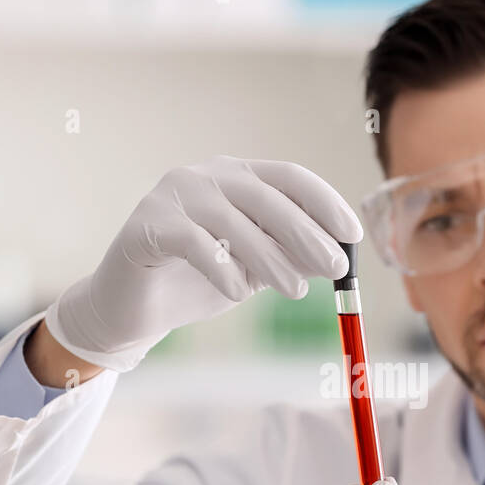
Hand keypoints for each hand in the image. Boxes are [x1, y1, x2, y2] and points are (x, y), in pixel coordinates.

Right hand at [45, 155, 361, 370]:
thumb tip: (336, 258)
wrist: (133, 308)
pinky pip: (194, 242)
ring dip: (271, 259)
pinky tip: (237, 293)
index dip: (325, 203)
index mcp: (236, 177)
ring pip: (233, 222)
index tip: (352, 235)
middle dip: (306, 233)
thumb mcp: (254, 271)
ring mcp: (172, 195)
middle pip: (266, 197)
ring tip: (295, 291)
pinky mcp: (147, 224)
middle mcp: (204, 176)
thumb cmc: (197, 283)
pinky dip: (221, 268)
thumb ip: (289, 258)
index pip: (289, 177)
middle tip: (335, 267)